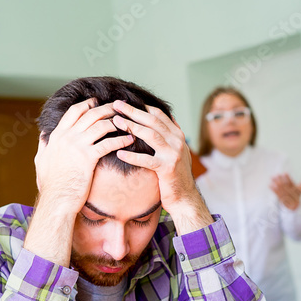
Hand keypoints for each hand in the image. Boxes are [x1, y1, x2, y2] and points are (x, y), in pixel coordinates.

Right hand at [33, 99, 133, 214]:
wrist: (56, 199)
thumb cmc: (50, 184)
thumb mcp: (41, 159)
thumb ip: (43, 144)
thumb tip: (43, 134)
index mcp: (57, 135)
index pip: (74, 111)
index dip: (87, 104)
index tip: (97, 103)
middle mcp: (67, 137)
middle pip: (90, 114)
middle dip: (107, 108)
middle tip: (119, 107)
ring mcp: (77, 146)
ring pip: (101, 125)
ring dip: (116, 122)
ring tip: (127, 123)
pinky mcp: (88, 158)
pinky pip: (108, 143)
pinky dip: (120, 140)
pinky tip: (129, 140)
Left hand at [111, 100, 212, 232]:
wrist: (185, 197)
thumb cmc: (174, 175)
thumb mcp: (175, 152)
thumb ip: (169, 136)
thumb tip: (163, 119)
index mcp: (178, 135)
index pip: (159, 114)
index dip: (142, 107)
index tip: (125, 102)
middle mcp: (177, 141)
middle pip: (153, 121)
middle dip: (133, 111)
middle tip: (116, 105)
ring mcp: (173, 154)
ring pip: (151, 135)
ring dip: (132, 127)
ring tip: (116, 122)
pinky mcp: (167, 168)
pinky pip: (147, 160)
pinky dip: (132, 156)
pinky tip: (119, 153)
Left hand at [269, 173, 300, 210]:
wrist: (294, 206)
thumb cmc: (297, 195)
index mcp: (294, 189)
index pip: (291, 183)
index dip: (287, 178)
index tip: (285, 173)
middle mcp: (289, 192)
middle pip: (284, 185)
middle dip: (280, 179)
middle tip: (277, 174)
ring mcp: (284, 195)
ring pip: (279, 188)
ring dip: (275, 182)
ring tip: (272, 177)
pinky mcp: (280, 197)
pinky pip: (276, 193)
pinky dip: (273, 189)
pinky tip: (270, 185)